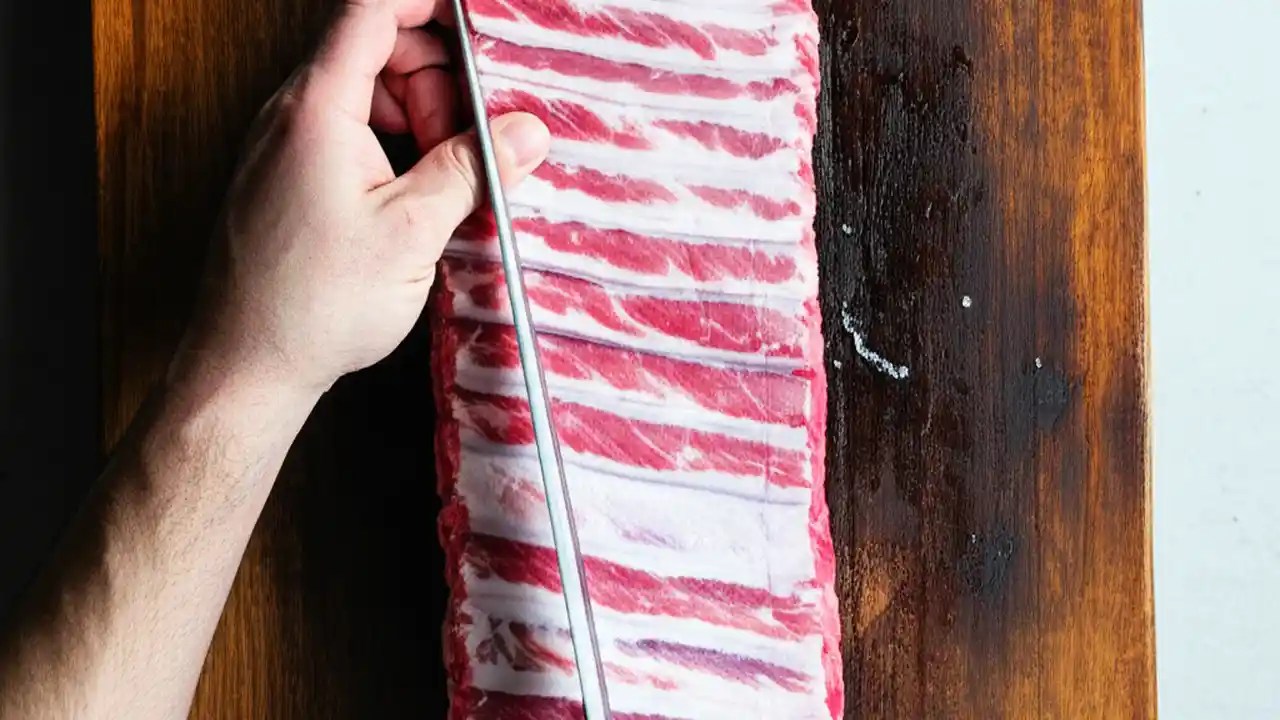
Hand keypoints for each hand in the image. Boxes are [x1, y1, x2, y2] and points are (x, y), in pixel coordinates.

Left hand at [179, 0, 549, 396]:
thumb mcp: (412, 232)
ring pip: (361, 93)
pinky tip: (413, 197)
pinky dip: (387, 145)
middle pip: (373, 49)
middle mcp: (291, 115)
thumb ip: (470, 169)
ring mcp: (283, 146)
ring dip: (414, 116)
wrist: (246, 365)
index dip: (428, 3)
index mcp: (318, 108)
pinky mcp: (285, 180)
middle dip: (434, 78)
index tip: (475, 23)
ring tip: (442, 177)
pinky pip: (343, 133)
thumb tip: (523, 132)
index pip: (372, 10)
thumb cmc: (314, 304)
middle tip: (468, 138)